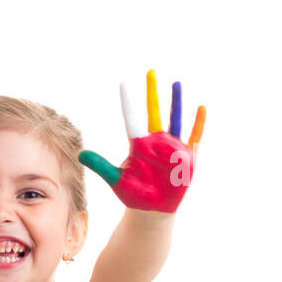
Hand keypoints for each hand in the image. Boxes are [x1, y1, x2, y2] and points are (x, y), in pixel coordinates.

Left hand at [79, 69, 204, 212]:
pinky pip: (194, 137)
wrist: (153, 209)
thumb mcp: (116, 180)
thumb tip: (80, 154)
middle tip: (150, 72)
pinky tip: (201, 108)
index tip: (124, 83)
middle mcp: (156, 142)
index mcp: (139, 145)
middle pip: (154, 113)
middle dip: (152, 94)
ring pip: (175, 120)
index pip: (132, 119)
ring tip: (176, 83)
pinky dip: (198, 124)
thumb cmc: (134, 193)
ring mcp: (173, 147)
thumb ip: (100, 166)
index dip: (129, 103)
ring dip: (176, 103)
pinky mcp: (187, 158)